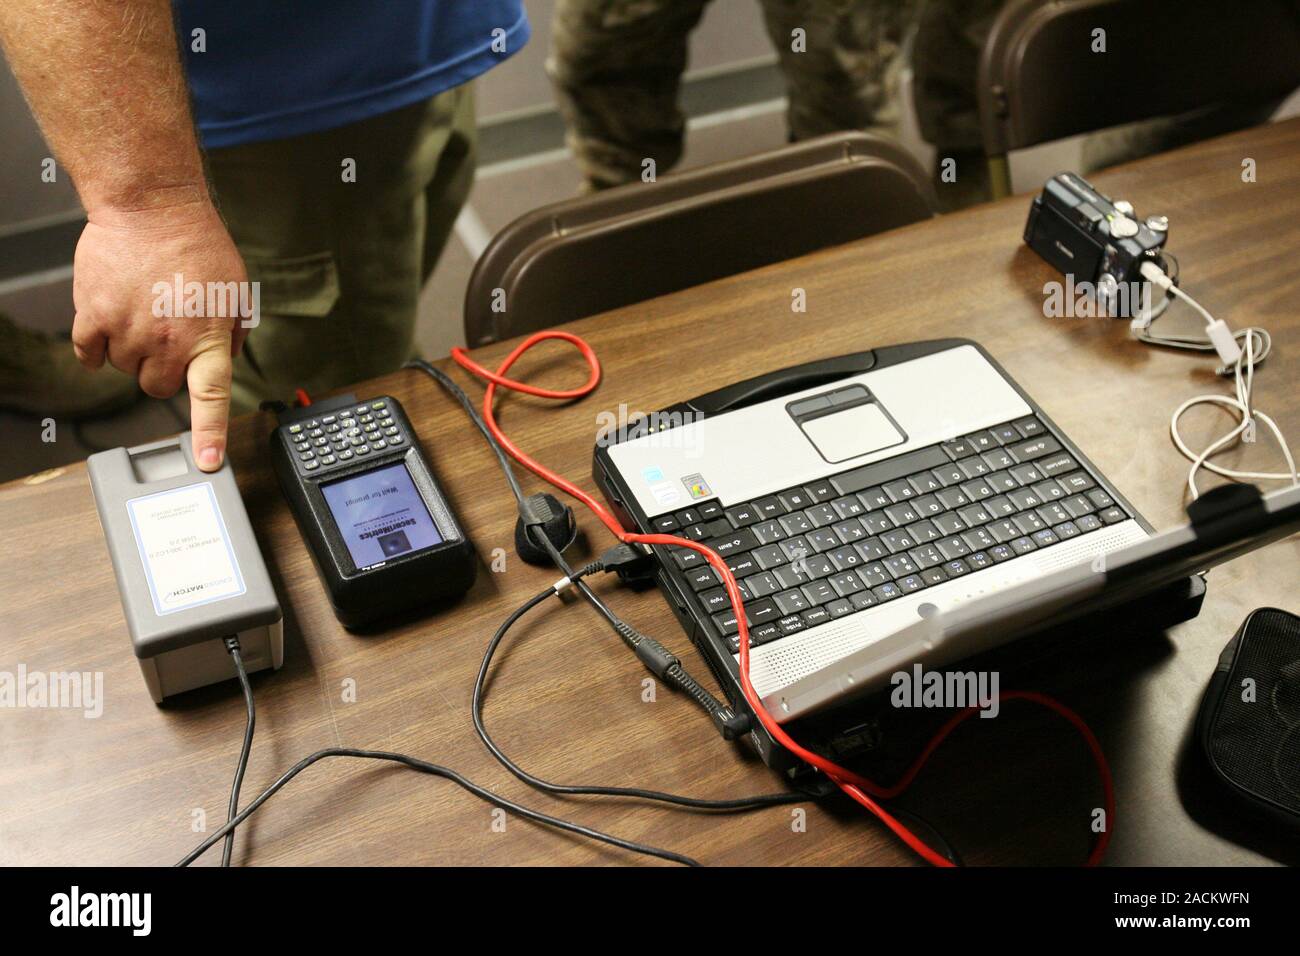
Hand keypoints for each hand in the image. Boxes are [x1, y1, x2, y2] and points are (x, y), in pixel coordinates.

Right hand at [71, 199, 249, 470]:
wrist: (151, 207)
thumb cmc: (197, 245)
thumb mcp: (237, 293)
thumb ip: (231, 334)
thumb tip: (226, 361)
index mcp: (206, 337)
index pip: (211, 398)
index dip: (210, 434)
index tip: (207, 462)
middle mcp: (166, 340)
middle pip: (157, 388)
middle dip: (164, 371)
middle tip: (168, 337)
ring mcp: (126, 330)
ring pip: (124, 369)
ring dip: (132, 352)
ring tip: (144, 313)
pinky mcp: (92, 315)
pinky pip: (88, 354)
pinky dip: (97, 345)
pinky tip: (110, 320)